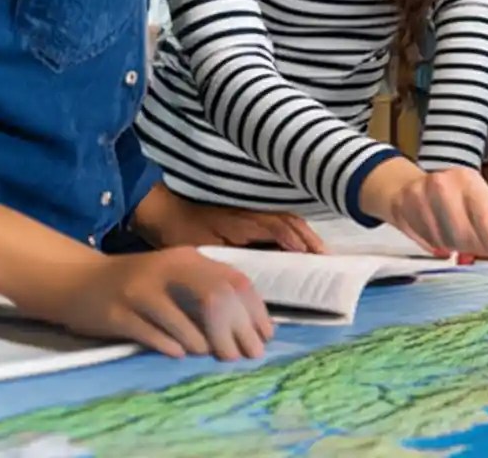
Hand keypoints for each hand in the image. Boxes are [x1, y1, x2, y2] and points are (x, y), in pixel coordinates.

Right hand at [40, 247, 272, 360]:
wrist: (78, 281)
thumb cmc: (139, 283)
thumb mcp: (176, 275)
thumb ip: (209, 288)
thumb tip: (250, 323)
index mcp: (188, 258)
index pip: (235, 281)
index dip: (255, 310)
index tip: (266, 335)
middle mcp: (166, 269)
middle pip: (215, 298)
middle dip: (237, 331)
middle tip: (246, 355)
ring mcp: (139, 290)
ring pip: (183, 320)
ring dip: (204, 343)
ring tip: (214, 355)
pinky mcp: (116, 314)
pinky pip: (151, 334)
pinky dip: (171, 346)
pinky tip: (181, 354)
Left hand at [133, 184, 324, 253]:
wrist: (158, 209)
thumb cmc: (177, 230)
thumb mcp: (200, 248)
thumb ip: (227, 259)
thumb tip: (251, 280)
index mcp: (242, 221)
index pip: (278, 228)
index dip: (297, 242)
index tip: (312, 256)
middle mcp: (251, 214)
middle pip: (290, 222)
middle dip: (310, 239)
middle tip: (328, 258)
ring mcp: (250, 213)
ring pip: (286, 221)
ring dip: (305, 235)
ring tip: (320, 253)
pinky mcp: (246, 217)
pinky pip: (277, 223)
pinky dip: (292, 233)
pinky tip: (297, 246)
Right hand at [386, 166, 487, 298]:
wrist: (406, 187)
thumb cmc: (454, 200)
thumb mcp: (482, 206)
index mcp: (472, 183)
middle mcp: (447, 186)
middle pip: (468, 241)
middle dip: (470, 246)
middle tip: (465, 238)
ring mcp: (423, 195)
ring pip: (446, 245)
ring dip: (450, 245)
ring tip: (445, 227)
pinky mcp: (405, 206)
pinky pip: (426, 243)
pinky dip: (432, 243)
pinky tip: (430, 228)